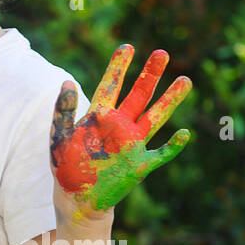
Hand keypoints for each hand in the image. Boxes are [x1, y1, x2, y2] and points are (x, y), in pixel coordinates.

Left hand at [51, 44, 191, 217]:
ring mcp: (132, 144)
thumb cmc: (65, 165)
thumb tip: (66, 81)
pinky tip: (185, 134)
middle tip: (162, 53)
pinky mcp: (140, 165)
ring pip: (155, 117)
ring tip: (185, 80)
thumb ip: (63, 110)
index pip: (111, 86)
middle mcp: (120, 126)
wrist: (77, 198)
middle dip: (150, 75)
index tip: (127, 46)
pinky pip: (161, 154)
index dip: (118, 67)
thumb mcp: (59, 137)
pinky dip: (173, 146)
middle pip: (139, 95)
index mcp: (99, 116)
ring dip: (169, 100)